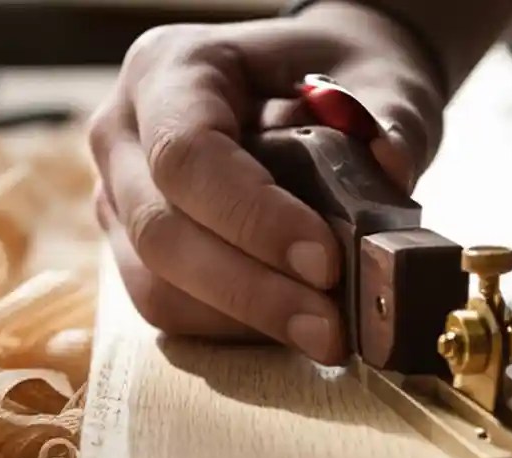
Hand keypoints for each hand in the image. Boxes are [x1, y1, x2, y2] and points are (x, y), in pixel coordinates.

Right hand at [88, 2, 444, 363]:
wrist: (319, 79)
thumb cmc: (339, 75)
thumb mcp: (378, 79)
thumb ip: (389, 120)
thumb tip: (392, 169)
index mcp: (171, 68)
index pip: (188, 153)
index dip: (252, 217)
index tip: (325, 261)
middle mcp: (126, 133)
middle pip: (161, 231)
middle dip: (252, 290)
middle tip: (330, 327)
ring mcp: (120, 197)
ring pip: (156, 286)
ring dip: (244, 322)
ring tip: (326, 334)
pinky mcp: (137, 251)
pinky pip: (171, 310)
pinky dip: (237, 329)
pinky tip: (296, 326)